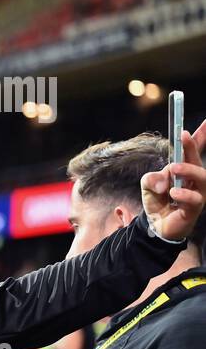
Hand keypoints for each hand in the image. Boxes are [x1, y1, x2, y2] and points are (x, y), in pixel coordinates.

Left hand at [140, 119, 204, 240]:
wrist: (155, 226)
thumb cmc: (157, 201)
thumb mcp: (148, 185)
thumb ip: (151, 178)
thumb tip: (165, 180)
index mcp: (184, 172)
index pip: (194, 153)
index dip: (199, 138)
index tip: (204, 122)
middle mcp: (194, 182)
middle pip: (198, 162)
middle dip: (192, 147)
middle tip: (183, 136)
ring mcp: (197, 195)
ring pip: (202, 179)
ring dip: (189, 170)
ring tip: (174, 168)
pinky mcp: (193, 210)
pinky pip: (195, 200)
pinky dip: (183, 195)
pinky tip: (172, 193)